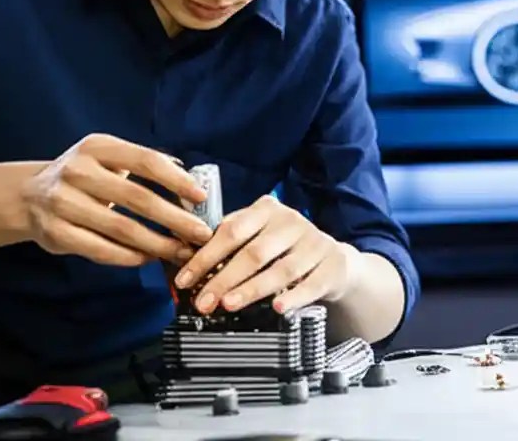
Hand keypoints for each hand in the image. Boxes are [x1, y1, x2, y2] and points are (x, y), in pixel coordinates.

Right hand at [20, 133, 213, 265]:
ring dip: (157, 243)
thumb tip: (191, 182)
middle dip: (175, 218)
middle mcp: (78, 171)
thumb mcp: (106, 158)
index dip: (176, 180)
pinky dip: (129, 257)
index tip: (200, 197)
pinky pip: (100, 249)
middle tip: (200, 233)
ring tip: (181, 251)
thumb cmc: (83, 177)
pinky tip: (148, 259)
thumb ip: (143, 164)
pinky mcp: (55, 232)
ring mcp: (63, 202)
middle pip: (137, 197)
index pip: (145, 161)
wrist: (28, 196)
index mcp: (97, 147)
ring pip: (121, 228)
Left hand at [176, 196, 356, 314]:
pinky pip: (311, 285)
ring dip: (252, 289)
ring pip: (281, 270)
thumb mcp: (259, 233)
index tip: (185, 280)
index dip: (206, 257)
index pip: (232, 231)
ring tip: (230, 304)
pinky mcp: (331, 266)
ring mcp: (314, 244)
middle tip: (204, 302)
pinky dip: (293, 297)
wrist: (333, 260)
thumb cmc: (285, 247)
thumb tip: (189, 262)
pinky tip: (277, 307)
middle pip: (254, 253)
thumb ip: (229, 242)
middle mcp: (292, 223)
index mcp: (268, 210)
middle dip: (224, 280)